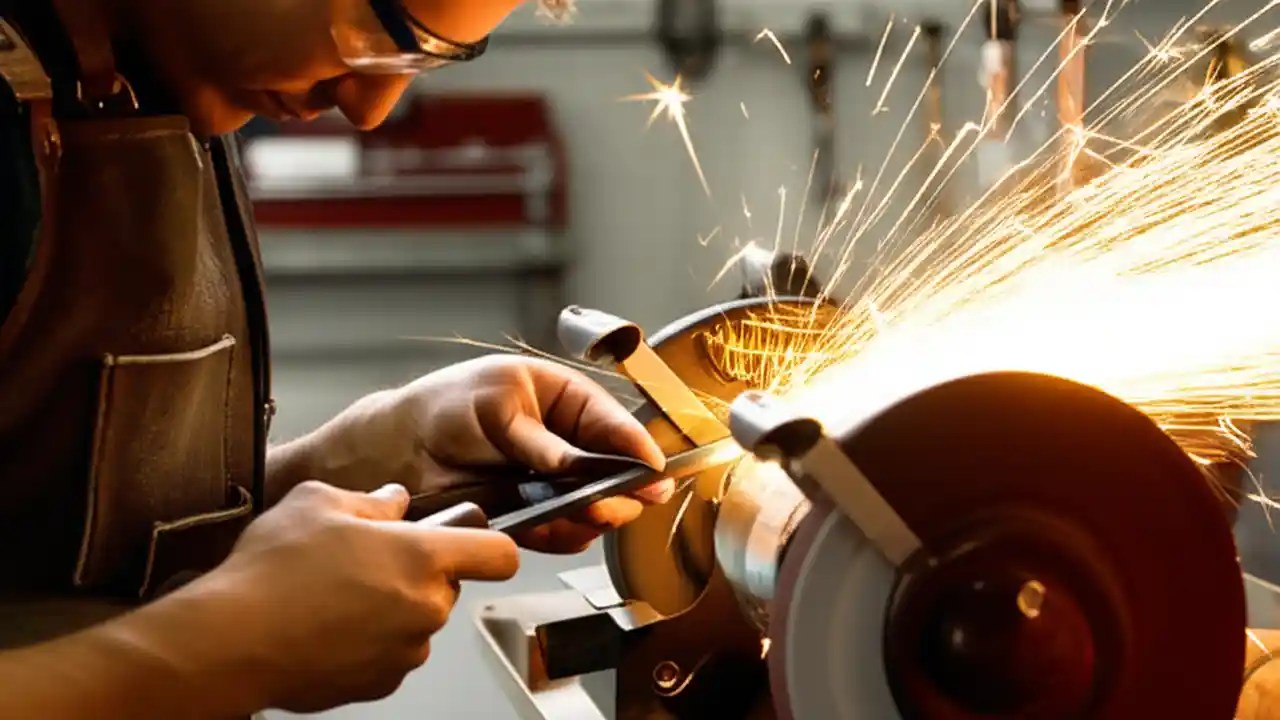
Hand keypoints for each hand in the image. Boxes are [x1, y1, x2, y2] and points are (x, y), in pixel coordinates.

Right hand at [186, 481, 517, 712]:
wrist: (229, 642)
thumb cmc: (271, 572)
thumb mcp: (318, 502)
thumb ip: (371, 499)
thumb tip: (393, 501)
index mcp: (422, 558)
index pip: (499, 554)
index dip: (491, 543)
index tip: (475, 540)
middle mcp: (425, 608)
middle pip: (448, 585)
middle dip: (419, 571)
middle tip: (369, 559)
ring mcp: (405, 651)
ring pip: (418, 620)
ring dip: (392, 607)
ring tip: (338, 593)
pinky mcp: (381, 683)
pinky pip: (392, 652)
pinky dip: (371, 640)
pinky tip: (329, 624)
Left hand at [271, 355, 674, 553]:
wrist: (397, 451)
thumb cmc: (442, 407)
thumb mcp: (493, 403)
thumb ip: (535, 437)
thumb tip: (572, 461)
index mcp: (559, 398)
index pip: (609, 421)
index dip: (633, 443)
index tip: (651, 464)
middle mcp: (561, 441)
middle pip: (611, 469)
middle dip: (621, 485)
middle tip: (622, 497)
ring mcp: (548, 481)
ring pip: (593, 504)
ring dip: (598, 513)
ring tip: (594, 513)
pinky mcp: (531, 515)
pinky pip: (562, 531)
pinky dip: (567, 535)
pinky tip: (567, 528)